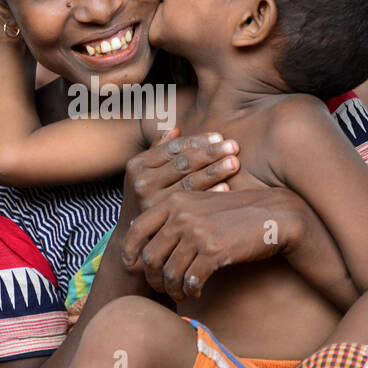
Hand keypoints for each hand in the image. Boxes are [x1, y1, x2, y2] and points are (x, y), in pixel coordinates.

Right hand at [119, 128, 239, 226]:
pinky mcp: (164, 221)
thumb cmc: (144, 199)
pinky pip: (192, 204)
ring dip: (214, 171)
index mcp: (137, 165)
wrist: (133, 238)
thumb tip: (175, 128)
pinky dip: (210, 194)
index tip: (219, 137)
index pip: (173, 148)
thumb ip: (158, 151)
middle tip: (233, 146)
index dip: (198, 141)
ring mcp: (152, 203)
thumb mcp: (143, 173)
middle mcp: (142, 183)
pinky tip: (227, 188)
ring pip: (189, 182)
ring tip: (234, 163)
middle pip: (183, 163)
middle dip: (210, 153)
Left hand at [121, 186, 298, 301]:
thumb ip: (170, 213)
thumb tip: (134, 226)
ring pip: (169, 272)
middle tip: (160, 288)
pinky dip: (190, 290)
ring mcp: (197, 232)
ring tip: (180, 294)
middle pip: (150, 256)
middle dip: (153, 278)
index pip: (136, 229)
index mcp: (174, 201)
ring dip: (172, 289)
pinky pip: (191, 280)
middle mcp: (181, 215)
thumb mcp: (199, 203)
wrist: (274, 216)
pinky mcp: (214, 251)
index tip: (131, 267)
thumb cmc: (234, 213)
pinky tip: (196, 292)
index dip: (129, 252)